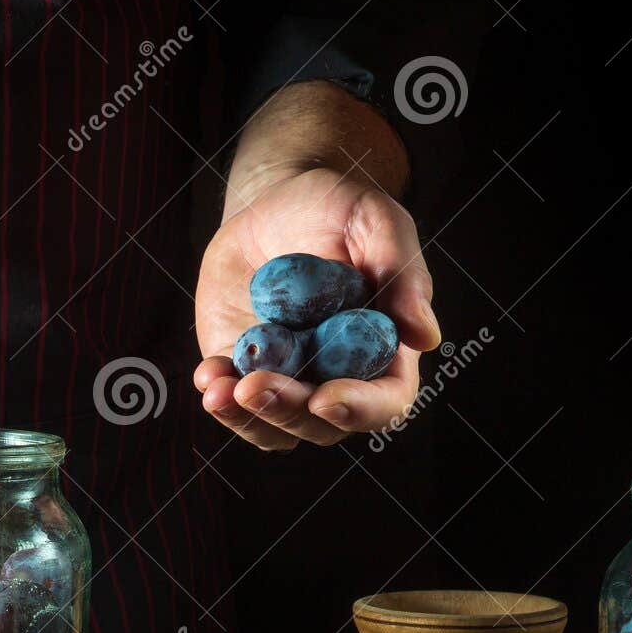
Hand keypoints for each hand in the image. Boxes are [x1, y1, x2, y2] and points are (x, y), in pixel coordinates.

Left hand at [193, 166, 440, 449]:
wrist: (274, 204)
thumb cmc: (338, 209)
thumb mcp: (376, 222)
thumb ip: (400, 274)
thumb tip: (424, 337)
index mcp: (384, 352)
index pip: (384, 402)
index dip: (358, 409)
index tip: (325, 399)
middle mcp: (339, 377)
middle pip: (320, 424)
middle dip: (287, 411)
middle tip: (254, 386)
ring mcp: (289, 380)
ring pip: (274, 428)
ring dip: (246, 417)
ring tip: (219, 389)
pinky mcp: (244, 371)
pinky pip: (233, 404)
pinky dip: (219, 397)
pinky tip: (207, 377)